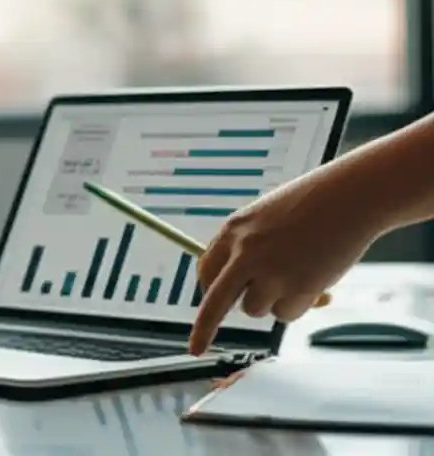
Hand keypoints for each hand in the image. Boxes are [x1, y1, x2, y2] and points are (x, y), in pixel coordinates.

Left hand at [189, 173, 377, 354]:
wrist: (349, 197)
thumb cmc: (312, 205)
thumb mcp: (267, 220)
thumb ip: (249, 251)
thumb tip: (244, 294)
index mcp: (233, 231)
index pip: (206, 270)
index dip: (207, 293)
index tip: (202, 311)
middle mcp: (244, 252)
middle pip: (216, 301)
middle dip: (204, 329)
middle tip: (196, 349)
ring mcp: (270, 271)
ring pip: (255, 309)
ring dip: (273, 303)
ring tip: (298, 278)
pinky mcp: (297, 286)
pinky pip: (286, 313)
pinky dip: (299, 306)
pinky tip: (316, 281)